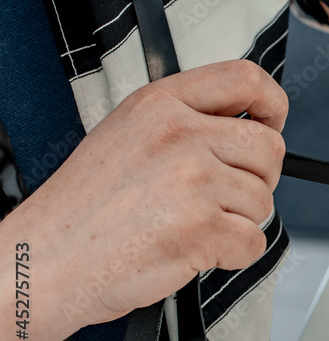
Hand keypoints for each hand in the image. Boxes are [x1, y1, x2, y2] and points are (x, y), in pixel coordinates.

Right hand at [7, 60, 287, 330]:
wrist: (46, 261)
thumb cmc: (83, 208)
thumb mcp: (126, 133)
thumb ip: (185, 120)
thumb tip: (243, 124)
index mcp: (161, 104)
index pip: (245, 79)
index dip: (272, 103)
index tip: (271, 122)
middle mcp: (180, 136)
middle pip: (269, 148)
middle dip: (259, 176)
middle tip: (226, 193)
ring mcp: (193, 182)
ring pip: (263, 199)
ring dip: (238, 219)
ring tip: (192, 223)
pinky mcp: (202, 229)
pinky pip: (253, 241)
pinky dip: (233, 254)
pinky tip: (195, 248)